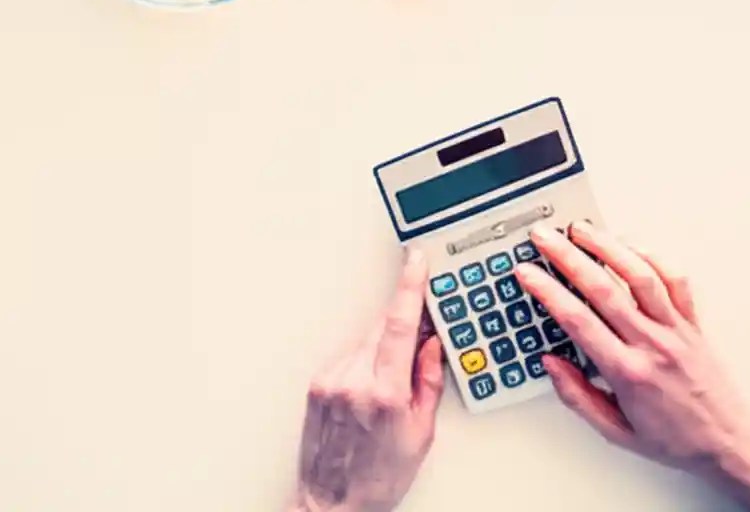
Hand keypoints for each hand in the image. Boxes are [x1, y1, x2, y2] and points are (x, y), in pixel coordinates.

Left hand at [292, 249, 444, 511]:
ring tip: (392, 388)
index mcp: (384, 392)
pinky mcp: (317, 385)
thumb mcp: (421, 434)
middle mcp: (353, 381)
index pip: (398, 324)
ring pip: (365, 343)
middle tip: (423, 341)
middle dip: (403, 328)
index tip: (416, 262)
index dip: (410, 287)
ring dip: (382, 352)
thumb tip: (432, 346)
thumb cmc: (378, 478)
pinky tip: (371, 393)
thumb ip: (428, 382)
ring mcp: (330, 381)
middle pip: (382, 329)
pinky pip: (349, 359)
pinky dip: (365, 365)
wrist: (333, 503)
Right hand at [516, 222, 749, 511]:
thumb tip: (551, 364)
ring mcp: (675, 329)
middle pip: (602, 288)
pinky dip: (653, 257)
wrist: (731, 441)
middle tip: (544, 237)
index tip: (527, 273)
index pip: (578, 320)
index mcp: (627, 373)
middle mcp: (652, 344)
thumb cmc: (677, 440)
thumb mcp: (616, 432)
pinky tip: (632, 246)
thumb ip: (578, 396)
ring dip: (608, 246)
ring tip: (583, 229)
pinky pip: (675, 280)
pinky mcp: (694, 322)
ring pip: (639, 275)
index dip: (547, 291)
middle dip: (567, 256)